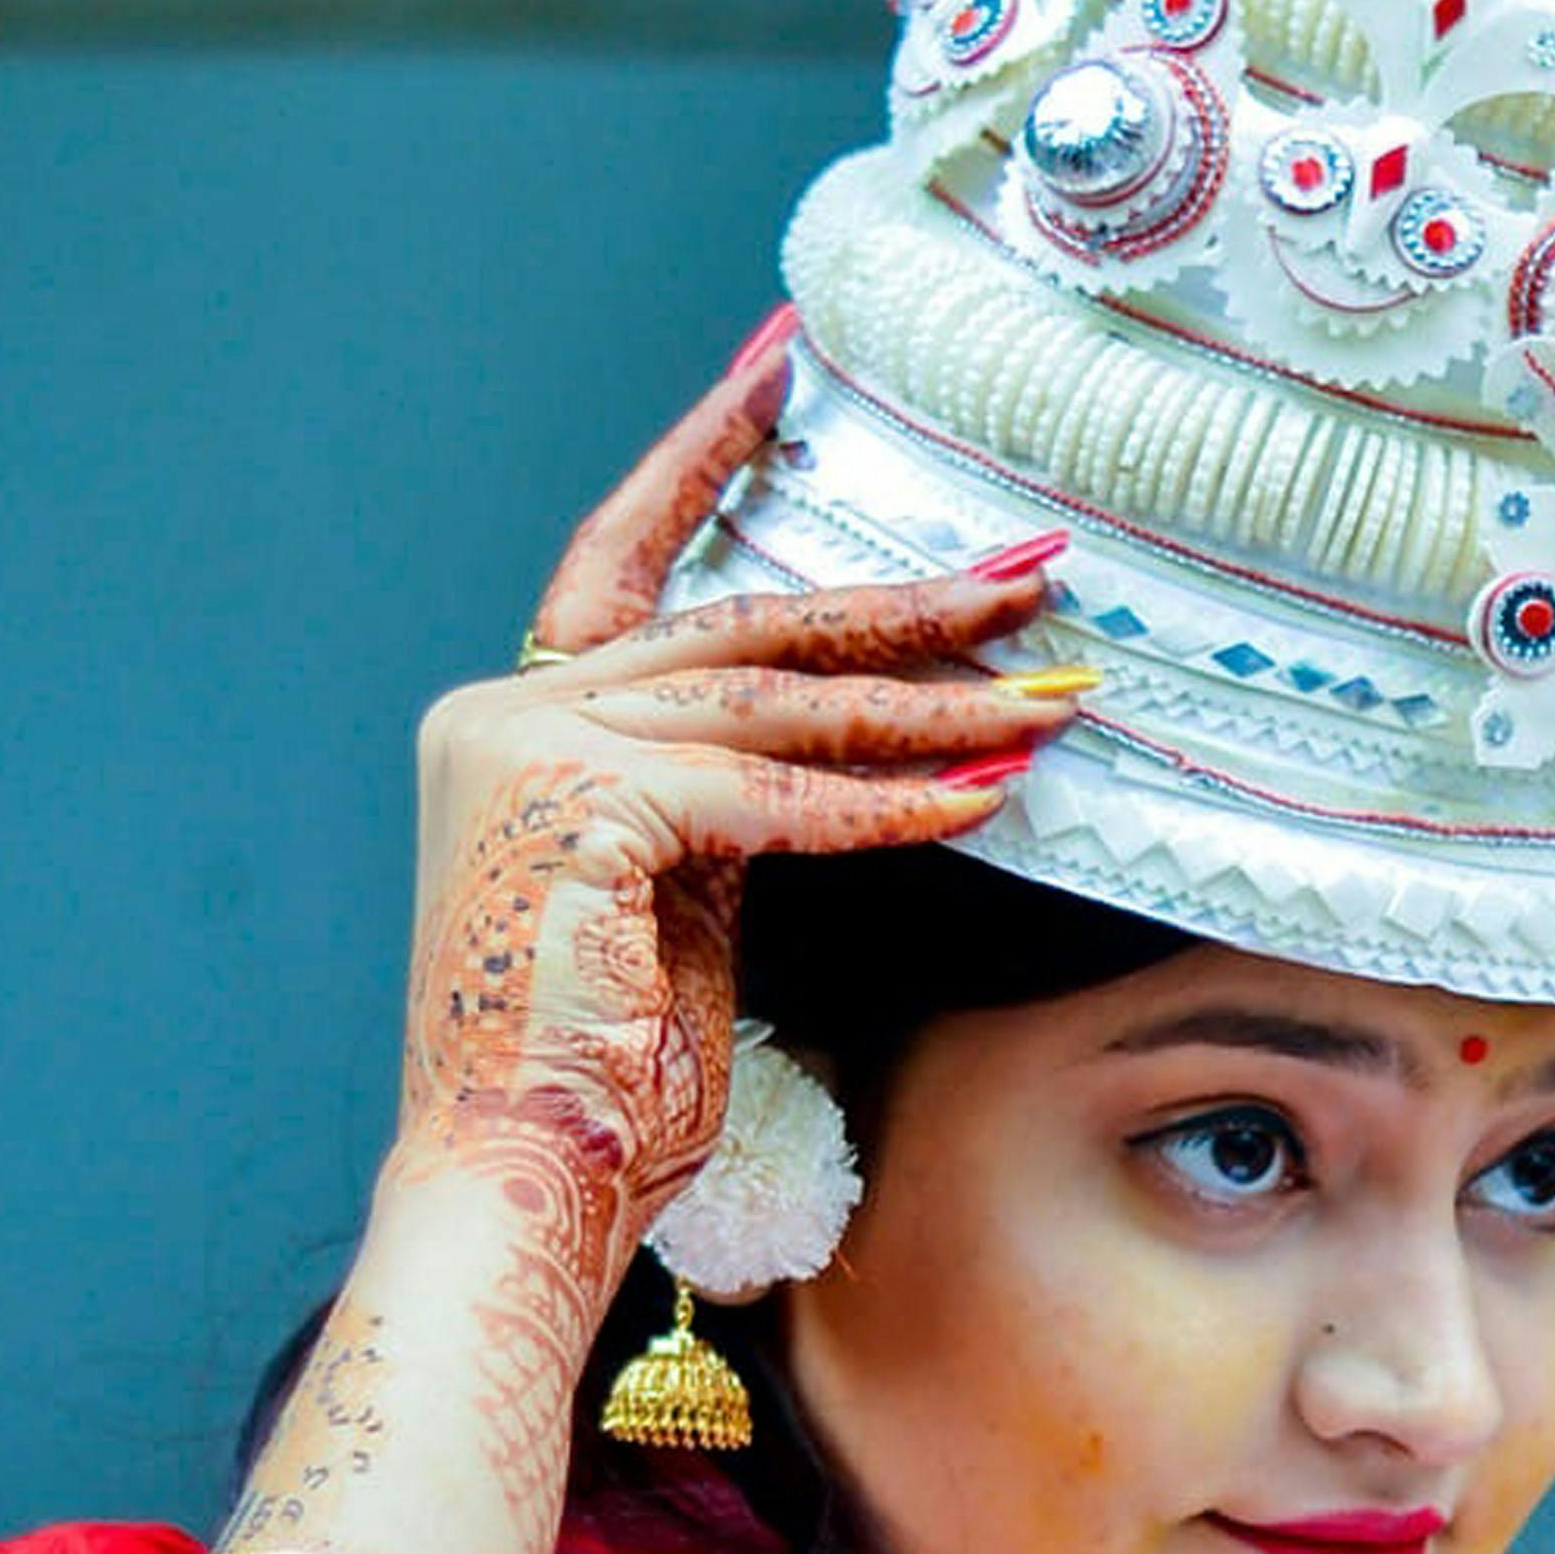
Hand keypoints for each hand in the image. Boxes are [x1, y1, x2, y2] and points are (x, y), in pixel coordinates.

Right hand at [394, 317, 1074, 1258]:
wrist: (516, 1184)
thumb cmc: (603, 1082)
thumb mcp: (680, 903)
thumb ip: (729, 804)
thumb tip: (858, 745)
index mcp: (517, 723)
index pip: (630, 557)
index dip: (704, 457)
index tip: (784, 369)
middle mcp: (504, 714)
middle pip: (738, 625)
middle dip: (900, 602)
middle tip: (1031, 568)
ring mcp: (525, 754)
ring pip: (768, 700)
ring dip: (927, 700)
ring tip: (1050, 687)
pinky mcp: (575, 816)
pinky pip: (769, 799)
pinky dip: (881, 804)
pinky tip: (981, 793)